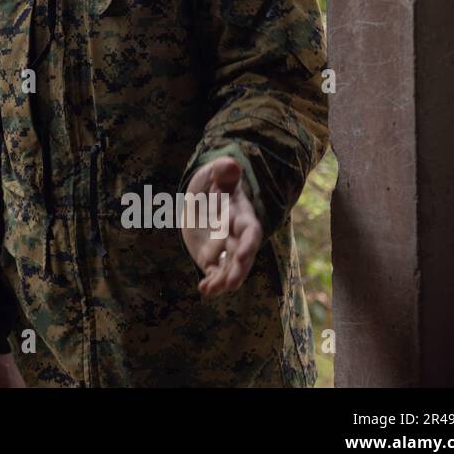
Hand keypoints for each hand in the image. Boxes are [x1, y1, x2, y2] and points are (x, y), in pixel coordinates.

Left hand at [180, 157, 261, 297]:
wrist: (202, 198)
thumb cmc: (213, 184)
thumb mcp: (213, 175)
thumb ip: (222, 172)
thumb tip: (230, 164)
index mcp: (240, 216)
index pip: (250, 232)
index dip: (248, 244)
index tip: (242, 255)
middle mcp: (236, 236)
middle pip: (242, 256)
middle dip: (238, 270)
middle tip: (232, 283)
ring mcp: (225, 249)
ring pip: (230, 269)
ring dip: (224, 281)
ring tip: (212, 289)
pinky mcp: (213, 258)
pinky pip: (215, 273)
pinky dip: (211, 283)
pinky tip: (203, 290)